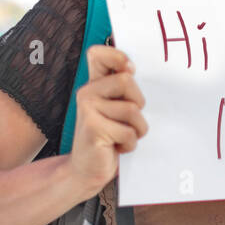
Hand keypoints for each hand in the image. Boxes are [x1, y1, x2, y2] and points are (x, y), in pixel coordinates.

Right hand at [67, 44, 148, 191]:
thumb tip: (135, 70)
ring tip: (121, 137)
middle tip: (128, 121)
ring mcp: (87, 110)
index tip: (130, 69)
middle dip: (138, 104)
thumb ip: (123, 90)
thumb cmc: (108, 139)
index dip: (117, 56)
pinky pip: (129, 132)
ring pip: (132, 110)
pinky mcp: (93, 129)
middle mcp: (86, 93)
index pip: (98, 54)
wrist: (86, 170)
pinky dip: (130, 145)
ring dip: (136, 130)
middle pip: (126, 81)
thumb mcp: (115, 110)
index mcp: (93, 85)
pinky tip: (115, 148)